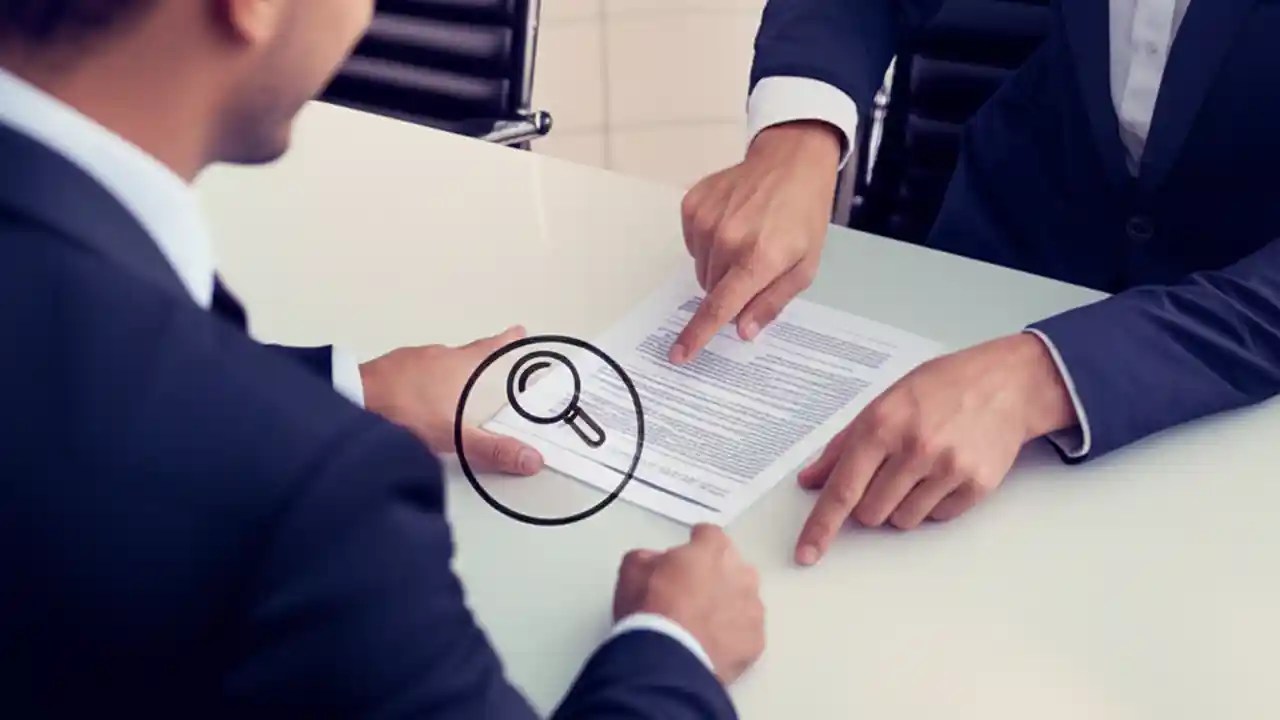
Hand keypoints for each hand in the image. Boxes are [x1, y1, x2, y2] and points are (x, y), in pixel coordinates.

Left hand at [359, 325, 544, 475]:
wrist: (350, 402)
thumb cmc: (404, 412)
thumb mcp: (455, 437)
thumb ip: (493, 449)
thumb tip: (531, 459)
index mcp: (461, 365)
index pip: (493, 349)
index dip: (508, 343)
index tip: (519, 333)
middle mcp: (438, 356)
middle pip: (467, 355)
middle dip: (481, 362)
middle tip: (490, 369)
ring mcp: (410, 360)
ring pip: (438, 363)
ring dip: (449, 374)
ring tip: (455, 391)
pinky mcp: (387, 370)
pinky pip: (413, 372)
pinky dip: (422, 382)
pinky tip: (417, 400)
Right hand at [613, 524, 764, 683]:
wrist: (667, 660)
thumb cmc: (650, 612)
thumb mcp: (632, 573)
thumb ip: (649, 558)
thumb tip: (656, 561)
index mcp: (712, 551)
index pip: (711, 535)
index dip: (698, 542)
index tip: (690, 550)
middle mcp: (741, 574)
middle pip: (732, 567)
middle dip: (716, 575)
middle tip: (693, 592)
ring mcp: (752, 609)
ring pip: (744, 600)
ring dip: (728, 606)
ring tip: (703, 624)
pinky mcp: (756, 642)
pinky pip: (746, 633)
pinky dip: (733, 636)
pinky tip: (712, 645)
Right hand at [672, 121, 840, 363]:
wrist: (790, 161)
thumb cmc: (802, 215)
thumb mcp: (805, 266)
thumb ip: (771, 301)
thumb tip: (742, 330)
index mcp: (759, 258)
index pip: (719, 306)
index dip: (697, 335)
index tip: (679, 354)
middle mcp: (728, 239)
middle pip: (711, 290)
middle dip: (729, 289)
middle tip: (755, 264)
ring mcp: (707, 220)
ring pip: (701, 269)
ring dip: (719, 266)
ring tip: (746, 239)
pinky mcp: (693, 205)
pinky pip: (693, 244)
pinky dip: (708, 243)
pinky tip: (731, 224)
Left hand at [794, 334, 1077, 564]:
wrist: (1005, 383)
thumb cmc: (939, 388)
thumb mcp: (884, 402)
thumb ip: (844, 445)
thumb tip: (810, 481)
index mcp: (882, 425)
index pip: (843, 489)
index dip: (821, 526)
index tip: (806, 553)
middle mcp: (914, 449)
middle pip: (870, 514)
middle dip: (870, 502)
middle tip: (889, 472)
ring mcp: (948, 469)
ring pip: (903, 521)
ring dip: (902, 505)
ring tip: (921, 467)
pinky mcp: (977, 485)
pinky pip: (937, 518)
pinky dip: (934, 503)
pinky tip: (945, 471)